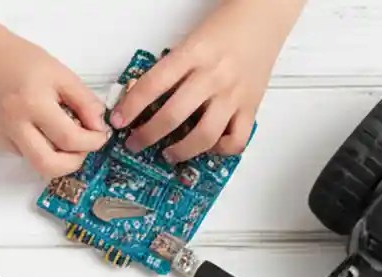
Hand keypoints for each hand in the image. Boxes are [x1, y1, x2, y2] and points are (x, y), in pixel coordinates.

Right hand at [0, 29, 110, 178]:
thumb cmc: (18, 60)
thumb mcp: (59, 72)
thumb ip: (83, 100)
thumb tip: (98, 124)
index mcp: (33, 103)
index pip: (70, 138)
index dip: (92, 141)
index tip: (100, 135)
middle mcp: (16, 124)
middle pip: (50, 165)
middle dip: (75, 162)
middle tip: (85, 146)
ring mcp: (5, 136)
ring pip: (38, 166)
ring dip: (59, 160)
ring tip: (68, 140)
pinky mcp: (0, 142)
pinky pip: (27, 156)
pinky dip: (43, 149)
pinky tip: (46, 131)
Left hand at [110, 0, 297, 162]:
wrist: (263, 17)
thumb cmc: (225, 27)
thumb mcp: (189, 41)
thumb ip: (169, 69)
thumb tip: (140, 97)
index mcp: (193, 54)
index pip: (153, 85)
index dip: (131, 107)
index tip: (118, 121)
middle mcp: (214, 76)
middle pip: (173, 116)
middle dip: (147, 136)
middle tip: (135, 143)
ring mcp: (234, 95)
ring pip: (204, 136)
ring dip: (181, 151)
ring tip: (168, 154)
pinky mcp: (251, 107)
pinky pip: (235, 140)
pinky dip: (220, 150)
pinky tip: (208, 146)